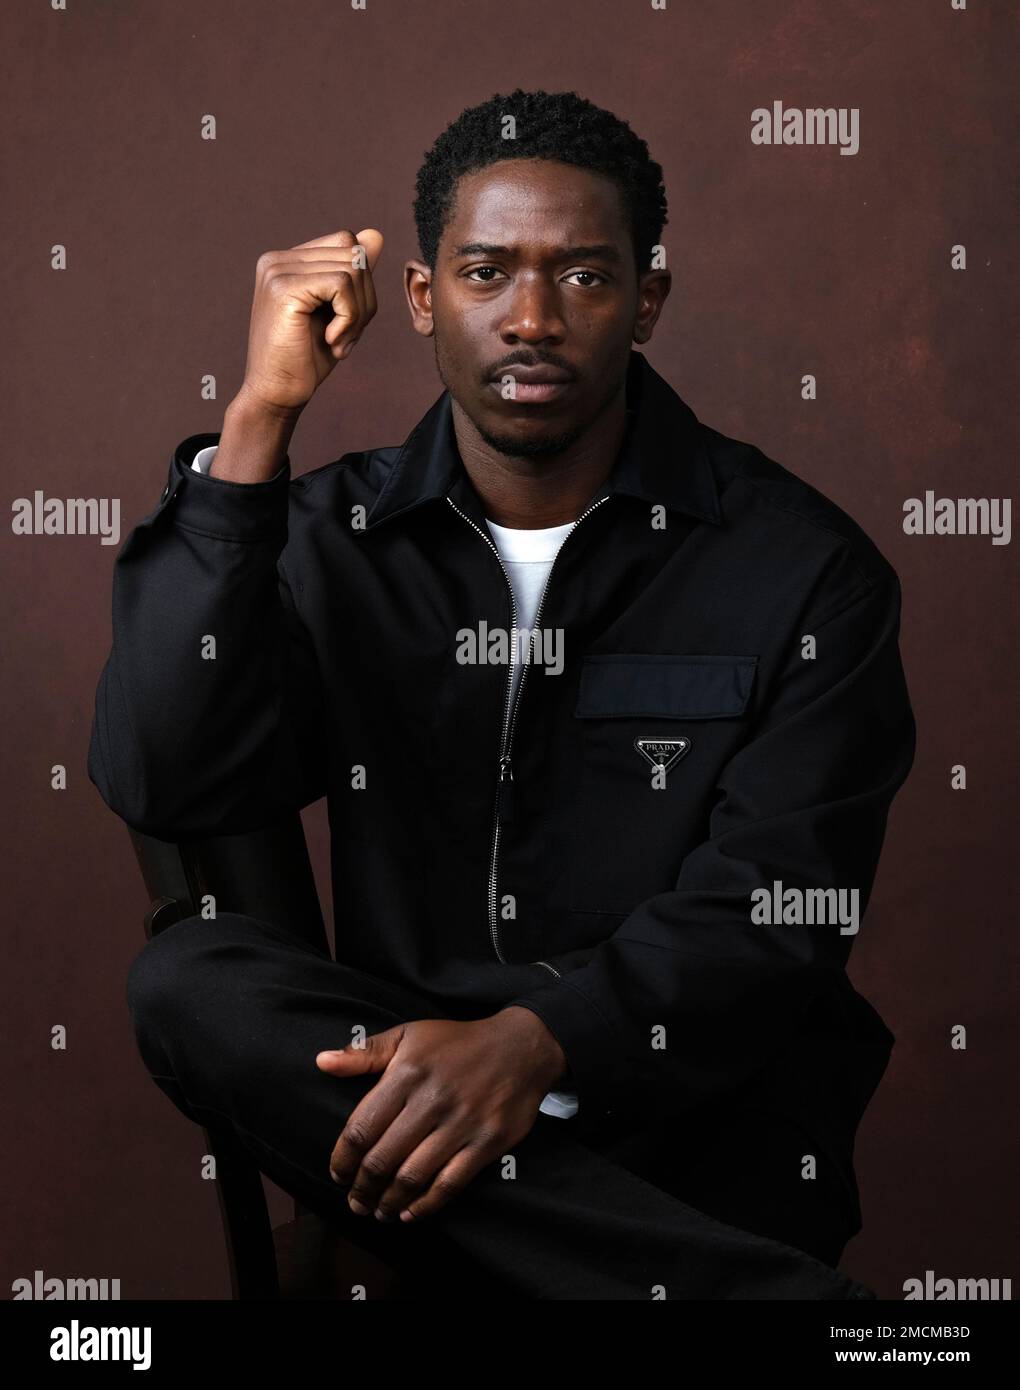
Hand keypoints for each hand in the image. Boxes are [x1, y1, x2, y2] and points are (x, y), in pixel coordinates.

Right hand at [238, 226, 383, 416]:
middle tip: (347, 337)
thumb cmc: (305, 360)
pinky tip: (333, 341)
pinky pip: (342, 284)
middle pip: (353, 252)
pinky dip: (349, 317)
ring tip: (340, 342)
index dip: (361, 285)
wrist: (277, 394)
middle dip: (364, 300)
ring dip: (358, 313)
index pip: (346, 244)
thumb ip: (353, 275)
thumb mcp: (339, 313)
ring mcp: (278, 270)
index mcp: (287, 261)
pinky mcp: (284, 287)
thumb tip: (375, 235)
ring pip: (352, 268)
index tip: (348, 324)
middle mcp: (278, 259)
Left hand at [315, 1008, 566, 1222]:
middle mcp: (432, 1100)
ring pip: (413, 1176)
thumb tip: (322, 1062)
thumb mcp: (409, 1035)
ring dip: (388, 1202)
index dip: (343, 1159)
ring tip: (378, 1211)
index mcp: (407, 1073)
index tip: (337, 1173)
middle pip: (383, 1159)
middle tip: (355, 1201)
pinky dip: (426, 1205)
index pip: (362, 1128)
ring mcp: (462, 1123)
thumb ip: (365, 1052)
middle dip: (361, 1188)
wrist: (521, 1047)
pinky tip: (410, 1213)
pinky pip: (450, 1184)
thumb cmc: (458, 1042)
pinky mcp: (487, 1142)